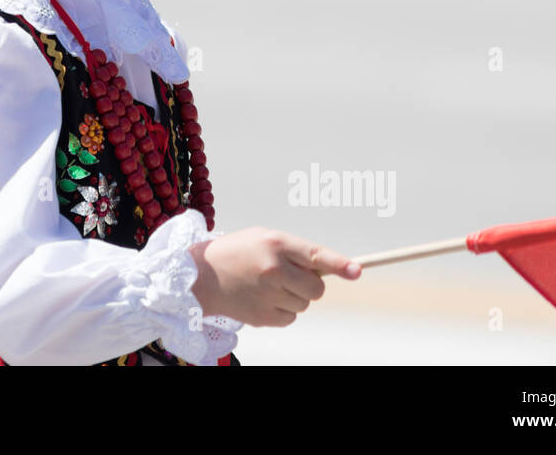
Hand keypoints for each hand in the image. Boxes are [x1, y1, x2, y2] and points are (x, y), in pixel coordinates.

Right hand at [188, 227, 361, 326]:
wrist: (198, 277)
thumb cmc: (236, 252)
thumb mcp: (263, 238)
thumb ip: (295, 251)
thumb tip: (330, 272)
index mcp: (275, 243)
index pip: (316, 255)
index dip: (340, 264)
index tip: (357, 271)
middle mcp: (273, 269)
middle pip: (316, 288)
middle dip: (311, 284)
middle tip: (291, 276)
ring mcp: (267, 295)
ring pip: (304, 304)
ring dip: (294, 297)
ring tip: (267, 285)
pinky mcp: (262, 317)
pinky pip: (290, 318)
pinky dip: (282, 310)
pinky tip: (262, 298)